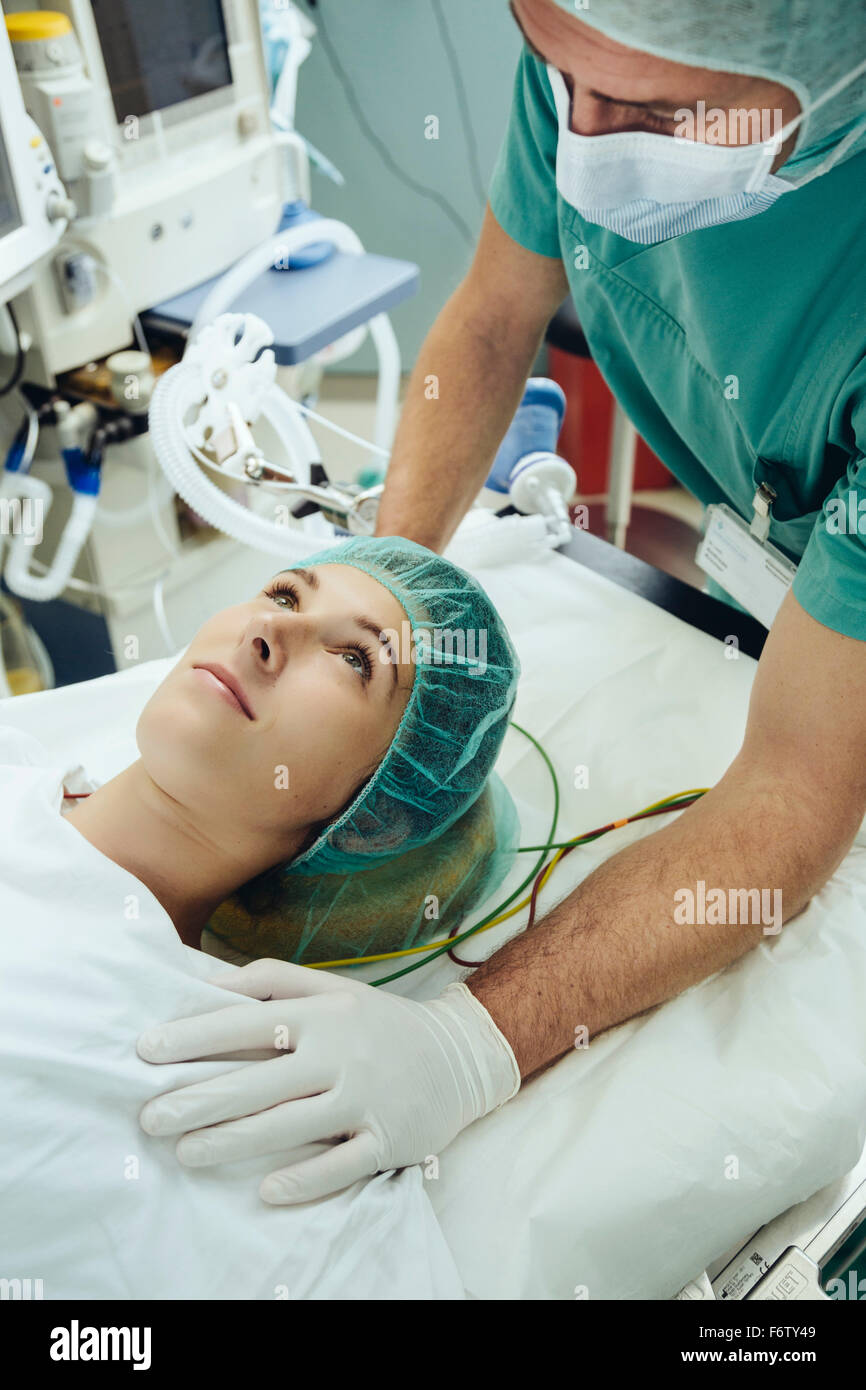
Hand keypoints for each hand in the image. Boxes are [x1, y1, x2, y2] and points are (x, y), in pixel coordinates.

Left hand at [137, 960, 519, 1203]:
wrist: (462, 1054)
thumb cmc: (380, 1022)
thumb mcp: (334, 988)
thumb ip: (272, 980)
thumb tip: (208, 983)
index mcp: (324, 1014)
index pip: (249, 1022)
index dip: (196, 1036)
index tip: (148, 1051)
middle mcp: (342, 1054)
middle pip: (259, 1082)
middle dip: (199, 1100)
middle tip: (150, 1118)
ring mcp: (366, 1099)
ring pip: (290, 1126)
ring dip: (233, 1143)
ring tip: (186, 1153)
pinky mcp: (389, 1139)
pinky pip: (342, 1164)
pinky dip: (305, 1178)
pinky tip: (267, 1190)